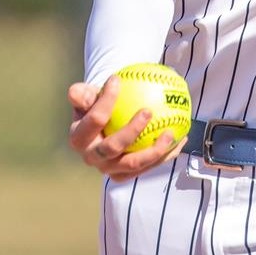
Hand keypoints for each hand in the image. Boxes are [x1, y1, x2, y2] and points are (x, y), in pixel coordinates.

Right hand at [66, 78, 182, 181]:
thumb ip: (82, 93)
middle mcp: (92, 158)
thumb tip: (75, 91)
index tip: (118, 80)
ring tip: (170, 133)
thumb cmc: (95, 104)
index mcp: (78, 138)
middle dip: (131, 131)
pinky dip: (166, 154)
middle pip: (112, 148)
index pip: (94, 120)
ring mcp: (109, 169)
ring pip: (134, 164)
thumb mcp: (87, 95)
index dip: (106, 100)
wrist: (102, 126)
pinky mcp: (126, 175)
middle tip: (147, 111)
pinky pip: (149, 166)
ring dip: (154, 150)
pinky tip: (180, 138)